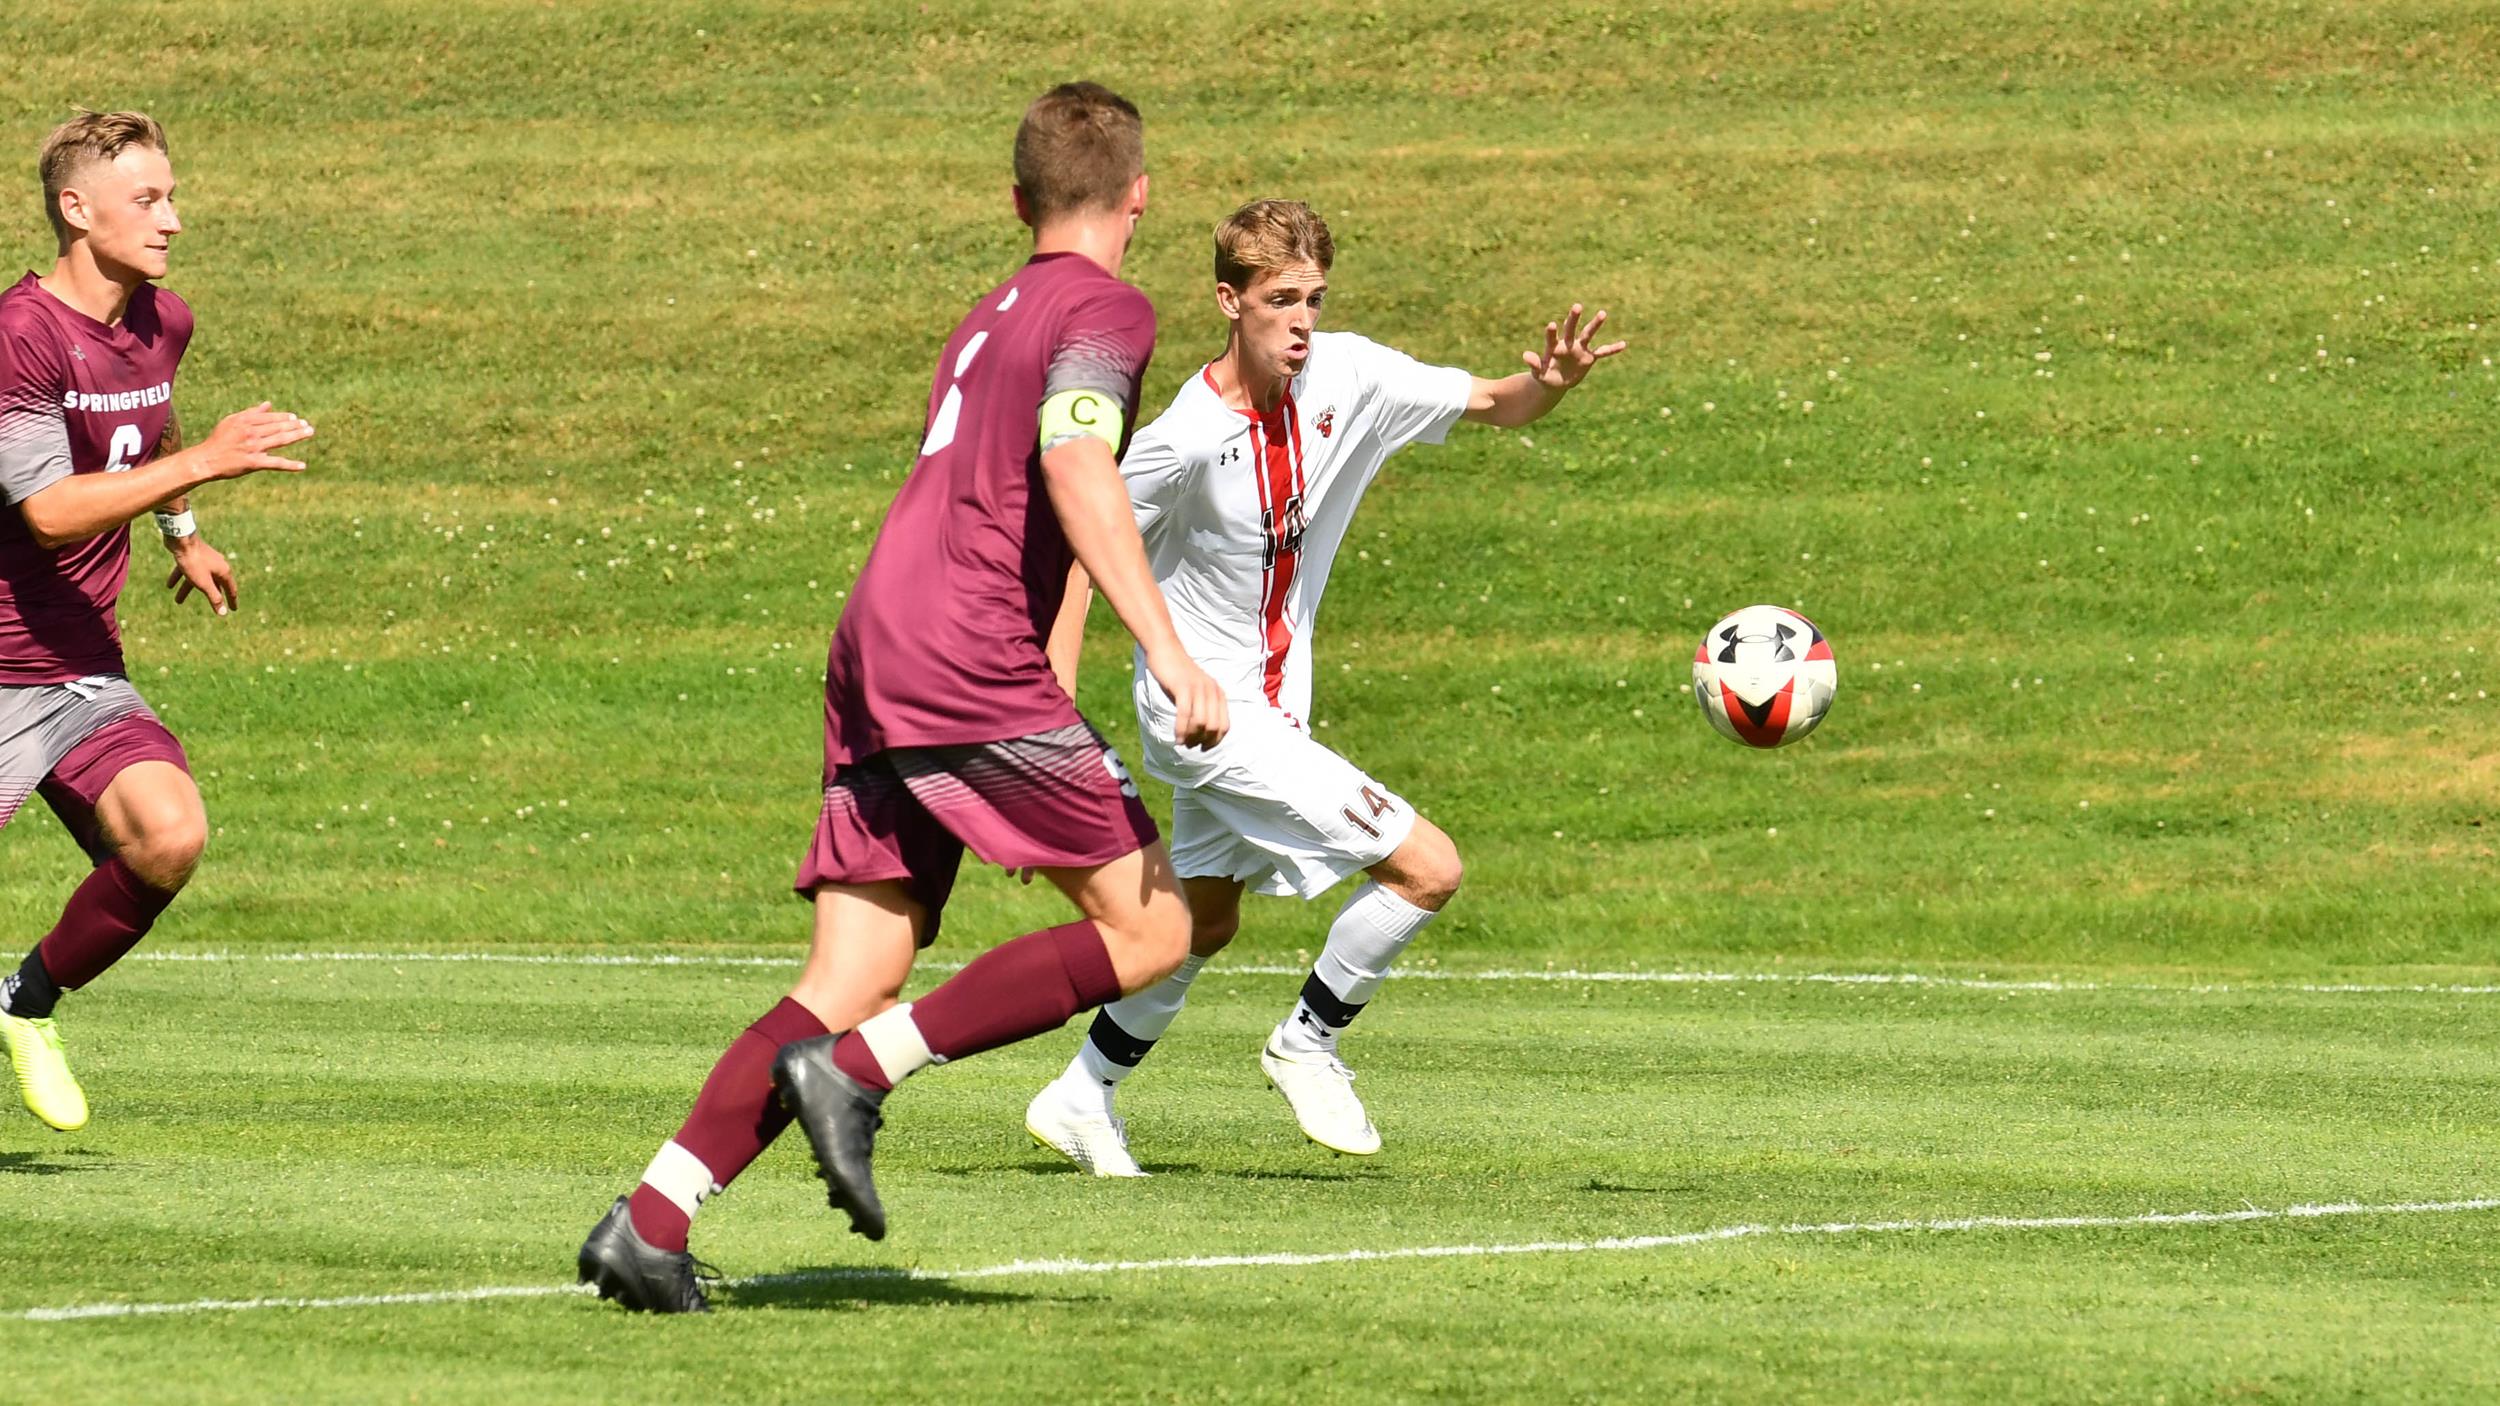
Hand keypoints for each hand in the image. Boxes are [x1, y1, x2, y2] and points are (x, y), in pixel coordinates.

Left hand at [164, 536, 237, 614]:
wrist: (181, 539)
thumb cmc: (194, 561)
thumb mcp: (204, 583)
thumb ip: (214, 598)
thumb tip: (223, 613)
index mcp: (223, 571)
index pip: (230, 589)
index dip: (231, 601)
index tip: (233, 609)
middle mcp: (217, 565)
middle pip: (213, 584)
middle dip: (208, 596)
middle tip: (212, 607)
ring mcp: (205, 560)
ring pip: (197, 579)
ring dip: (187, 590)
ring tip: (177, 601)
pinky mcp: (193, 556)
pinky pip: (188, 571)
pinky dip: (180, 578)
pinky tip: (169, 585)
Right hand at [197, 402, 314, 479]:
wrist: (206, 459)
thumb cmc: (219, 440)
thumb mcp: (231, 422)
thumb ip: (251, 413)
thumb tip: (268, 404)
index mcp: (245, 421)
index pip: (270, 417)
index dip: (284, 417)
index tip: (296, 418)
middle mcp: (251, 432)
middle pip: (278, 427)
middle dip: (295, 426)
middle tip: (308, 426)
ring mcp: (253, 447)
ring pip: (280, 440)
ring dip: (297, 436)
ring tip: (310, 432)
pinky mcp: (254, 463)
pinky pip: (276, 463)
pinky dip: (290, 465)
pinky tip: (302, 466)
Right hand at [1146, 645, 1229, 749]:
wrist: (1166, 649)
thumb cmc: (1178, 673)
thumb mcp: (1196, 690)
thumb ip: (1201, 706)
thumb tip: (1200, 732)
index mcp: (1218, 693)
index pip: (1225, 725)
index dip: (1215, 740)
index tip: (1203, 747)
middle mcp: (1212, 691)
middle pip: (1213, 726)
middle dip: (1202, 740)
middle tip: (1190, 745)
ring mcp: (1198, 688)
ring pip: (1200, 723)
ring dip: (1191, 737)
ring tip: (1182, 742)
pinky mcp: (1183, 687)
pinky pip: (1185, 714)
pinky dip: (1181, 729)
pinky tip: (1176, 737)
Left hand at [1522, 304, 1626, 392]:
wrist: (1555, 383)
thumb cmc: (1544, 376)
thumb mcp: (1538, 374)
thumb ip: (1534, 364)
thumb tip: (1525, 355)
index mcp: (1553, 347)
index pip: (1552, 338)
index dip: (1551, 332)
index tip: (1551, 325)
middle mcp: (1567, 344)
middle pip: (1571, 329)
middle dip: (1573, 318)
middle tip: (1577, 306)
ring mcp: (1579, 349)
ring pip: (1588, 334)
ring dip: (1595, 325)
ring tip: (1602, 313)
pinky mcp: (1589, 358)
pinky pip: (1602, 352)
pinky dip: (1612, 349)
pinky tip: (1623, 344)